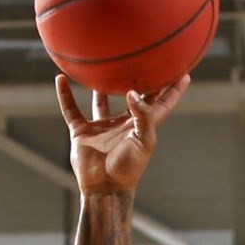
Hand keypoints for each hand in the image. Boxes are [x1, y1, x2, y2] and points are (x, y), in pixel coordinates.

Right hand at [55, 74, 188, 195]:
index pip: (162, 103)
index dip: (173, 89)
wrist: (105, 187)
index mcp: (142, 125)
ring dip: (101, 85)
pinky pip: (71, 108)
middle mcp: (123, 123)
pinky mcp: (82, 131)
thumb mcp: (143, 140)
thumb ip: (143, 115)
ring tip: (102, 65)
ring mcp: (102, 126)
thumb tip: (131, 92)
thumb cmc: (129, 168)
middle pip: (133, 96)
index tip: (184, 72)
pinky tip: (60, 79)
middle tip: (144, 57)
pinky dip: (65, 95)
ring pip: (101, 100)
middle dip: (139, 80)